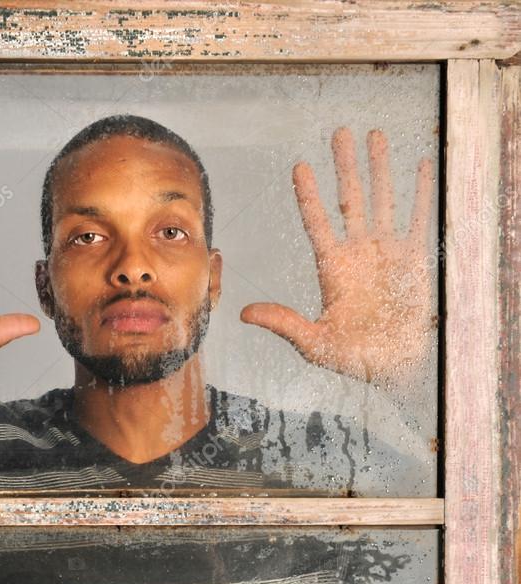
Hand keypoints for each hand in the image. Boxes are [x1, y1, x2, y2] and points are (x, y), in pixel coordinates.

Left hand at [240, 127, 434, 388]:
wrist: (395, 368)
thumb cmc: (353, 360)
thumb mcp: (314, 343)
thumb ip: (283, 323)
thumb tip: (244, 313)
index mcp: (333, 269)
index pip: (318, 223)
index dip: (310, 195)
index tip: (300, 166)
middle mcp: (358, 253)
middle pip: (350, 201)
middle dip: (345, 167)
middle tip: (339, 133)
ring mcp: (387, 253)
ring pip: (382, 200)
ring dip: (380, 169)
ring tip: (375, 135)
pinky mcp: (414, 259)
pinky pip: (418, 218)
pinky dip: (421, 193)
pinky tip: (421, 165)